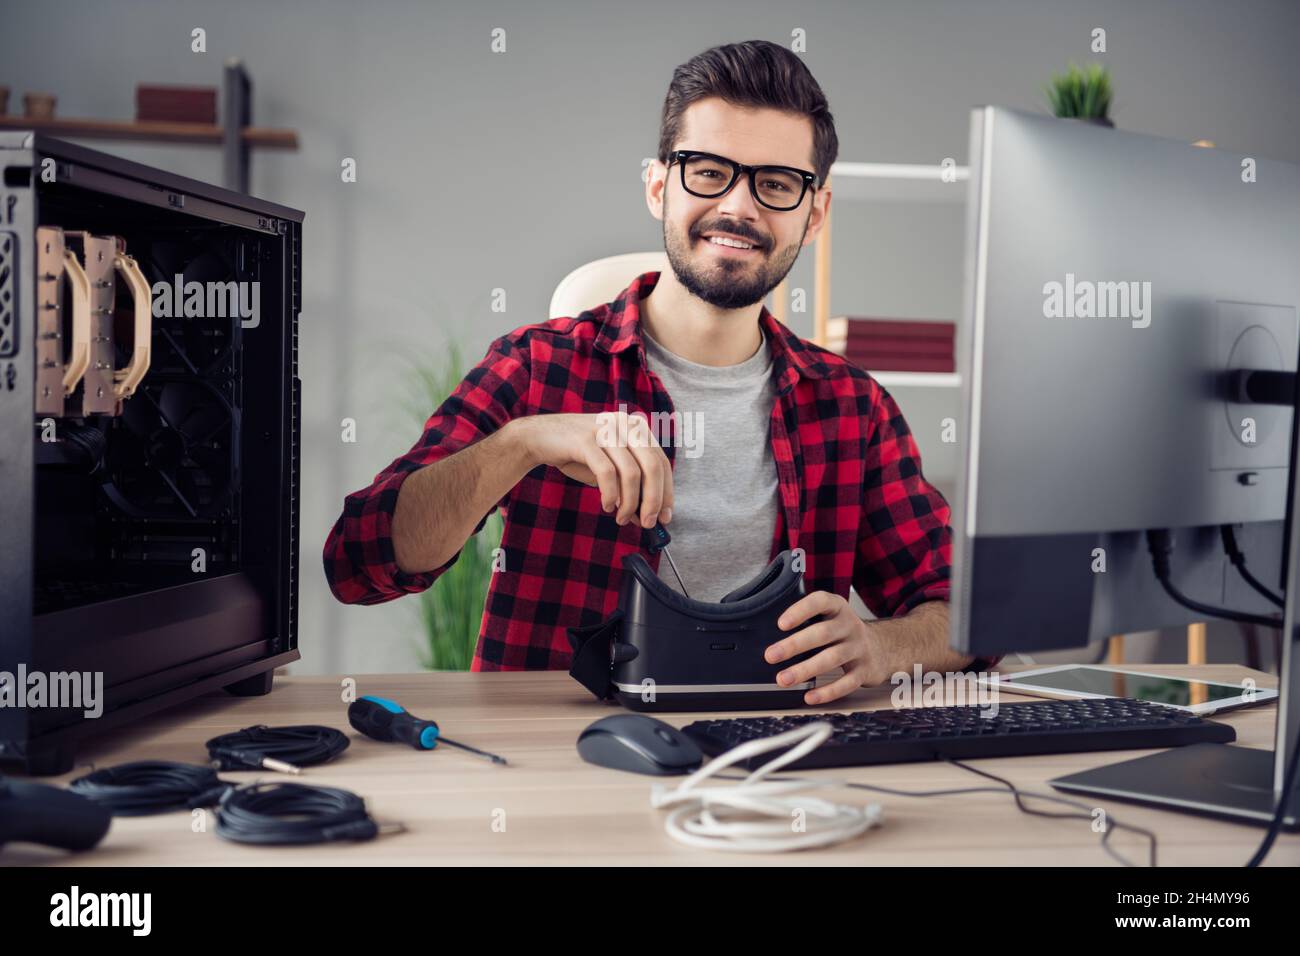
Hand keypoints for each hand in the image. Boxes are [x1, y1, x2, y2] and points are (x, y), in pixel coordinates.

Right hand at [513, 411, 673, 528]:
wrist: (539, 438)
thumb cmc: (578, 454)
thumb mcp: (610, 470)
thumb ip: (629, 488)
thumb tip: (646, 517)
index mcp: (636, 428)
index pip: (662, 462)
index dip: (666, 492)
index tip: (665, 517)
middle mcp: (625, 424)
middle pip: (653, 467)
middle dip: (653, 500)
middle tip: (648, 523)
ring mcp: (606, 430)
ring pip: (632, 473)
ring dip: (629, 502)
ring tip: (622, 518)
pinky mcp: (586, 440)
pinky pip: (607, 473)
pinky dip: (611, 494)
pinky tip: (607, 506)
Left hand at [764, 591, 889, 705]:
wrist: (884, 647)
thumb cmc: (844, 633)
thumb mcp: (830, 617)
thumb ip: (807, 621)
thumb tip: (769, 636)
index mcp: (838, 608)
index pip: (820, 602)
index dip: (800, 611)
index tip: (781, 624)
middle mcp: (849, 626)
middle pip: (822, 633)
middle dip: (794, 645)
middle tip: (770, 656)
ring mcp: (858, 648)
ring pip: (832, 658)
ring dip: (805, 670)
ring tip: (783, 679)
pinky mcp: (865, 671)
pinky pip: (846, 682)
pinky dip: (828, 691)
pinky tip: (810, 696)